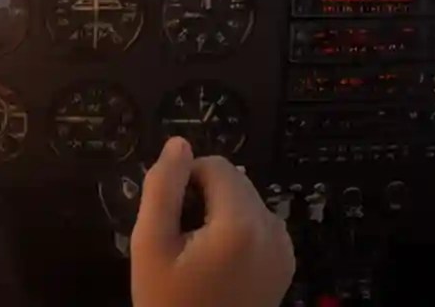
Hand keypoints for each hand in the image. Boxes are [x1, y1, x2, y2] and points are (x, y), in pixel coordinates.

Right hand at [131, 138, 293, 306]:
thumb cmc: (168, 302)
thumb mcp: (150, 244)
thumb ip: (162, 188)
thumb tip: (178, 144)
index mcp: (243, 223)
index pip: (215, 167)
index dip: (185, 182)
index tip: (170, 218)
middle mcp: (273, 230)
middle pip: (234, 182)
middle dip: (203, 198)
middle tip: (179, 242)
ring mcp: (284, 249)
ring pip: (245, 202)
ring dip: (218, 214)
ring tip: (196, 255)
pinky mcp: (285, 264)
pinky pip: (258, 226)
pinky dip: (235, 232)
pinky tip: (215, 264)